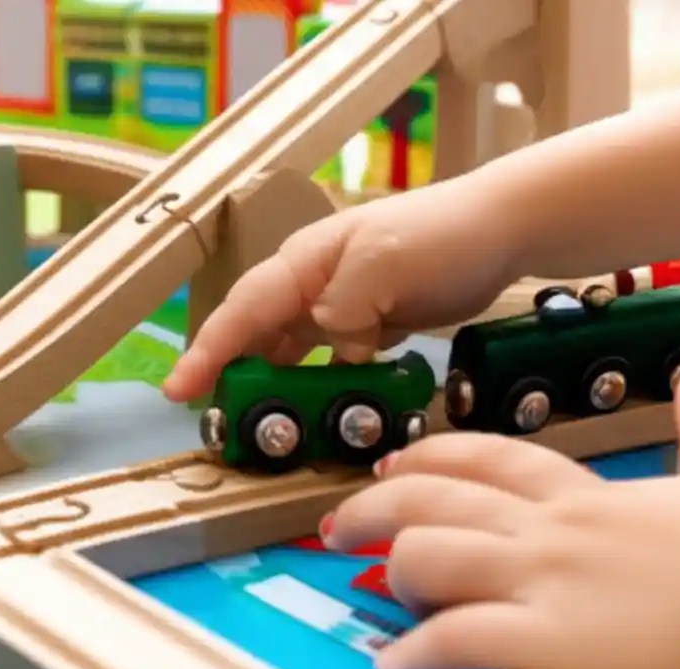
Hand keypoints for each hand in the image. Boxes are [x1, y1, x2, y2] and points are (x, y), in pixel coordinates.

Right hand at [161, 176, 521, 400]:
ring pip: (287, 353)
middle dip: (229, 375)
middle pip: (255, 335)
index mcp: (305, 263)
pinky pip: (326, 364)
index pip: (244, 310)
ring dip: (271, 387)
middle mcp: (311, 285)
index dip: (208, 351)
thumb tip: (326, 348)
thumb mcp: (386, 261)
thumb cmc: (440, 234)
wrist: (501, 230)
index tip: (179, 390)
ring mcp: (337, 307)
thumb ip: (346, 306)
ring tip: (256, 427)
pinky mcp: (365, 326)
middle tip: (215, 425)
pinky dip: (316, 389)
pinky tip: (314, 413)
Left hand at [322, 361, 679, 668]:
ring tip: (382, 593)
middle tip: (339, 521)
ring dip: (395, 574)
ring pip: (431, 554)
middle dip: (375, 505)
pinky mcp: (553, 635)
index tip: (394, 459)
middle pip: (435, 497)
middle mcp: (551, 526)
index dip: (431, 455)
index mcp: (586, 493)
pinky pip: (460, 635)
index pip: (488, 457)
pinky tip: (395, 666)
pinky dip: (418, 653)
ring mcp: (547, 577)